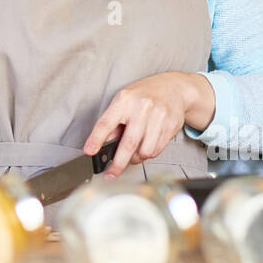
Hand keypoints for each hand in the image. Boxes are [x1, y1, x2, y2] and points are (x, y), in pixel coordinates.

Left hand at [82, 72, 215, 178]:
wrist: (173, 87)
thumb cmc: (144, 95)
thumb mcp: (123, 101)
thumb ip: (113, 121)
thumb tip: (102, 144)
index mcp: (124, 100)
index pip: (107, 122)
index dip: (96, 139)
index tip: (90, 152)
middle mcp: (142, 107)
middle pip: (128, 143)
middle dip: (118, 163)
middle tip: (111, 174)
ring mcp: (158, 117)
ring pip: (144, 151)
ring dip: (136, 158)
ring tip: (133, 152)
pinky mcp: (171, 126)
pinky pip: (157, 150)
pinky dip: (148, 153)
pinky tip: (146, 145)